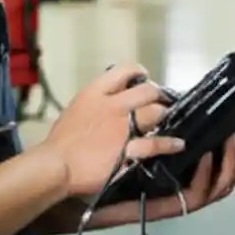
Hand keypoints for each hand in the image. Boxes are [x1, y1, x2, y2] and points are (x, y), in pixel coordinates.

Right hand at [39, 64, 184, 197]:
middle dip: (157, 96)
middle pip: (147, 91)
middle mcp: (113, 105)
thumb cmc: (62, 139)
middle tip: (159, 103)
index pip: (124, 70)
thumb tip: (112, 99)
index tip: (144, 78)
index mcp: (96, 92)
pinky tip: (178, 143)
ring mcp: (123, 128)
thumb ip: (96, 100)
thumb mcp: (77, 108)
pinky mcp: (128, 149)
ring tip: (167, 119)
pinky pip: (155, 144)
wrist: (57, 164)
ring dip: (164, 115)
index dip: (139, 72)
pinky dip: (169, 143)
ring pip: (155, 113)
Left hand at [86, 118, 234, 227]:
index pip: (233, 155)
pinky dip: (205, 176)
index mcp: (193, 166)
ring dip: (233, 160)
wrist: (77, 183)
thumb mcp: (136, 131)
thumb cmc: (106, 158)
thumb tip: (176, 94)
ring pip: (224, 184)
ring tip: (233, 136)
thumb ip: (160, 120)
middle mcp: (194, 183)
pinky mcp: (170, 207)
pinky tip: (206, 156)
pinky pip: (196, 194)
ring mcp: (184, 197)